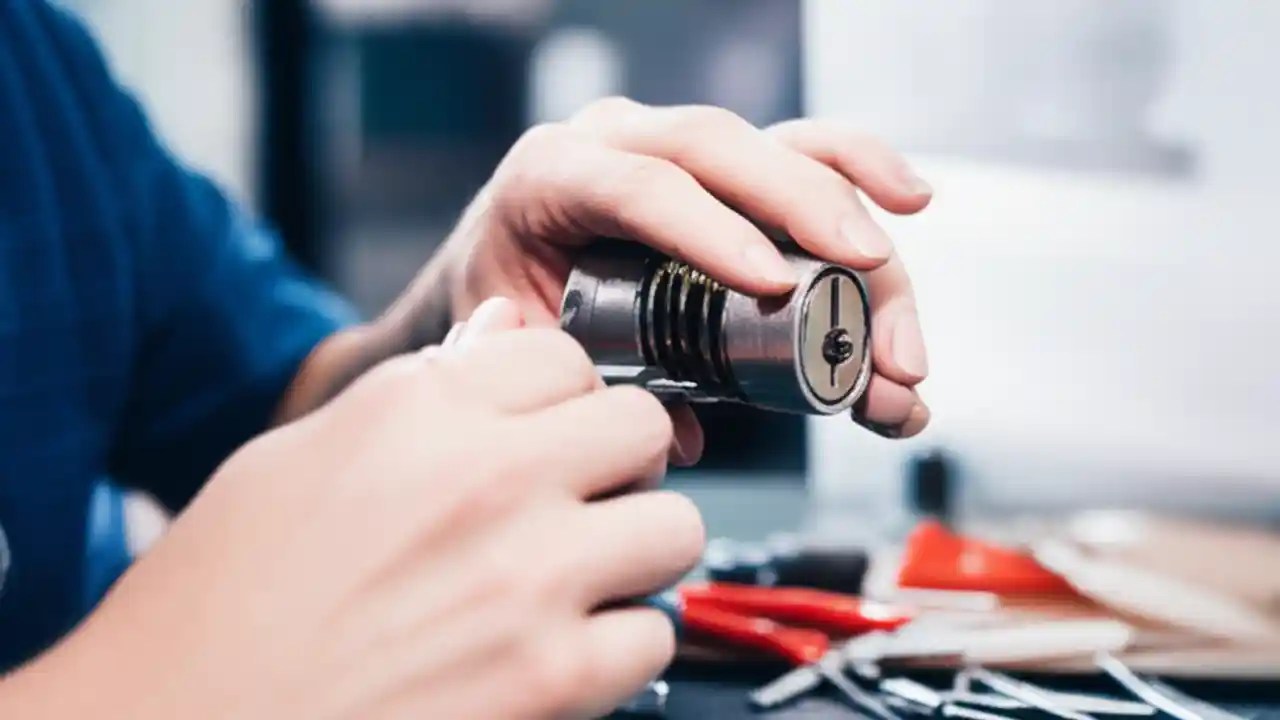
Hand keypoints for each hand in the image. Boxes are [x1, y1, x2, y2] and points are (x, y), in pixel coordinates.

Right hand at [21, 299, 702, 719]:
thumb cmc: (210, 609)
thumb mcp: (292, 463)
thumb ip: (416, 393)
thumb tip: (497, 337)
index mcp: (415, 412)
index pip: (564, 357)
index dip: (563, 396)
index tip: (553, 429)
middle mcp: (485, 479)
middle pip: (643, 425)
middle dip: (622, 460)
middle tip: (586, 496)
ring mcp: (529, 581)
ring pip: (675, 526)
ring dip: (636, 551)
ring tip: (582, 576)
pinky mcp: (553, 681)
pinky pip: (653, 632)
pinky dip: (621, 644)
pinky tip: (562, 648)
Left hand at [439, 99, 932, 447]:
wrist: (496, 252)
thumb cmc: (504, 294)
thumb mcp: (517, 343)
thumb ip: (580, 389)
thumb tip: (676, 437)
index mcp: (553, 173)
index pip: (640, 187)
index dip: (708, 233)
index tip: (771, 288)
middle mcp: (625, 138)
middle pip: (729, 154)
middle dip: (812, 218)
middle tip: (867, 295)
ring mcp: (681, 144)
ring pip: (783, 149)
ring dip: (857, 226)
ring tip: (900, 331)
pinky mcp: (727, 163)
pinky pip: (804, 148)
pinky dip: (862, 173)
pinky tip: (910, 204)